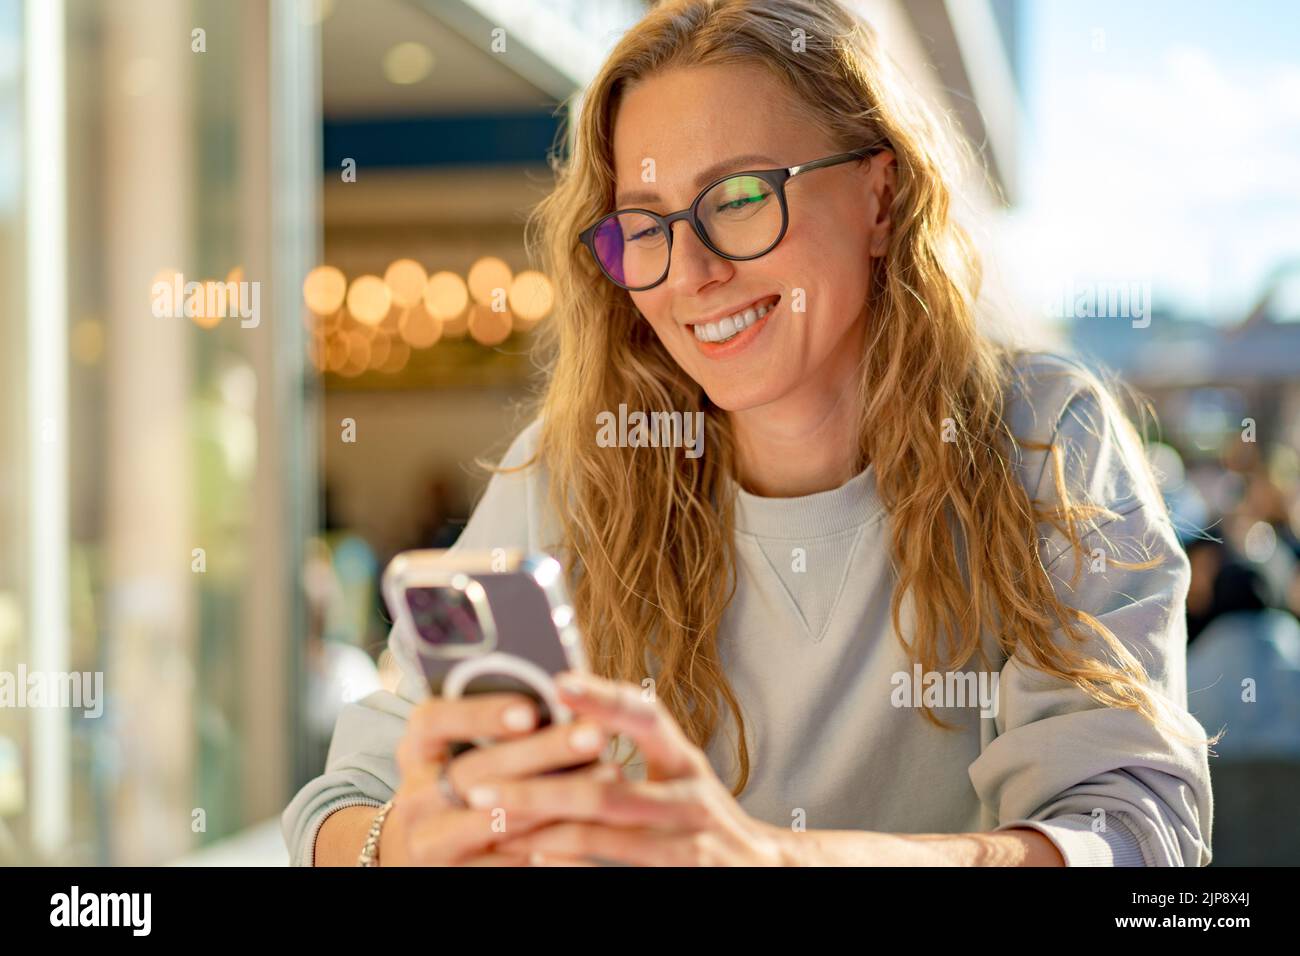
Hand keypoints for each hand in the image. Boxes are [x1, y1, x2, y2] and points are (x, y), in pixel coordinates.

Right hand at [382, 692, 620, 865]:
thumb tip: (564, 690)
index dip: (480, 714)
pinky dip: (550, 842)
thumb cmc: (464, 776)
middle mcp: (415, 796)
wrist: (430, 847)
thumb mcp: (461, 747)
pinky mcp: (452, 876)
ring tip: (609, 772)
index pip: (434, 721)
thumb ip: (499, 722)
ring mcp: (429, 841)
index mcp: (415, 748)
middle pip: (476, 772)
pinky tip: (590, 823)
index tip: (530, 710)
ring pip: (497, 819)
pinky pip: (507, 861)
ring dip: (557, 797)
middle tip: (593, 735)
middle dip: (541, 752)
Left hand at [475, 671, 787, 865]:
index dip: (604, 698)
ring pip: (601, 838)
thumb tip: (565, 700)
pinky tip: (535, 858)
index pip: (647, 716)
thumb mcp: (680, 771)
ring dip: (539, 831)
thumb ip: (635, 743)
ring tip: (492, 822)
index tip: (558, 682)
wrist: (765, 872)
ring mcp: (689, 846)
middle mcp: (691, 799)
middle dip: (538, 787)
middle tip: (480, 784)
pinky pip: (614, 872)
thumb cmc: (702, 816)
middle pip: (606, 791)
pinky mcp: (682, 879)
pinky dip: (569, 864)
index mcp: (686, 760)